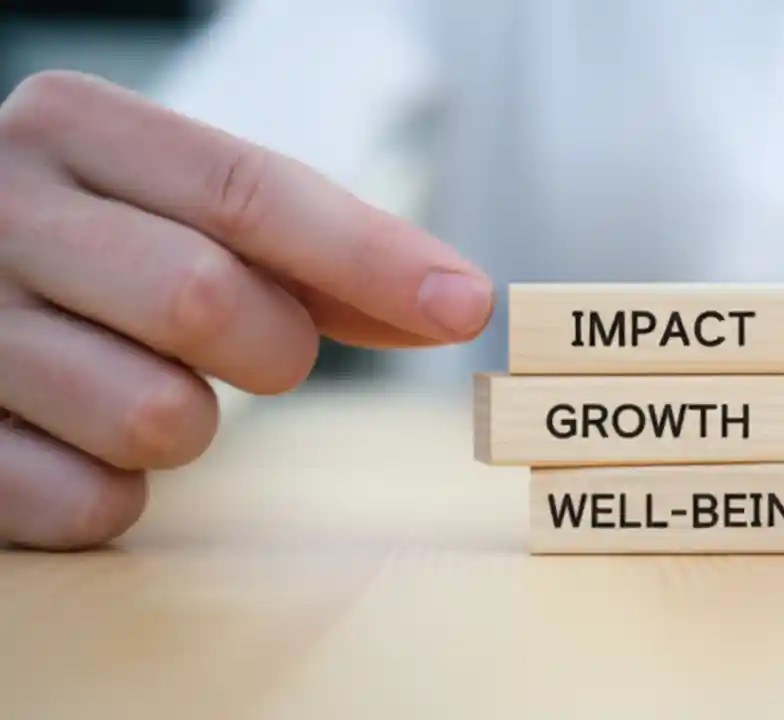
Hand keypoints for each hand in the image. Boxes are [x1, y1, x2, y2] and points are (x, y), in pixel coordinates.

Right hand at [0, 72, 492, 548]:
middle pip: (203, 299)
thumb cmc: (107, 246)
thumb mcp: (195, 215)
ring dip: (189, 423)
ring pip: (154, 417)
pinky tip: (84, 441)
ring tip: (144, 383)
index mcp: (73, 129)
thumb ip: (318, 254)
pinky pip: (92, 504)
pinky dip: (120, 490)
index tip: (464, 306)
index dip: (370, 257)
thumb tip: (454, 302)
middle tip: (257, 349)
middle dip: (271, 348)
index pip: (248, 189)